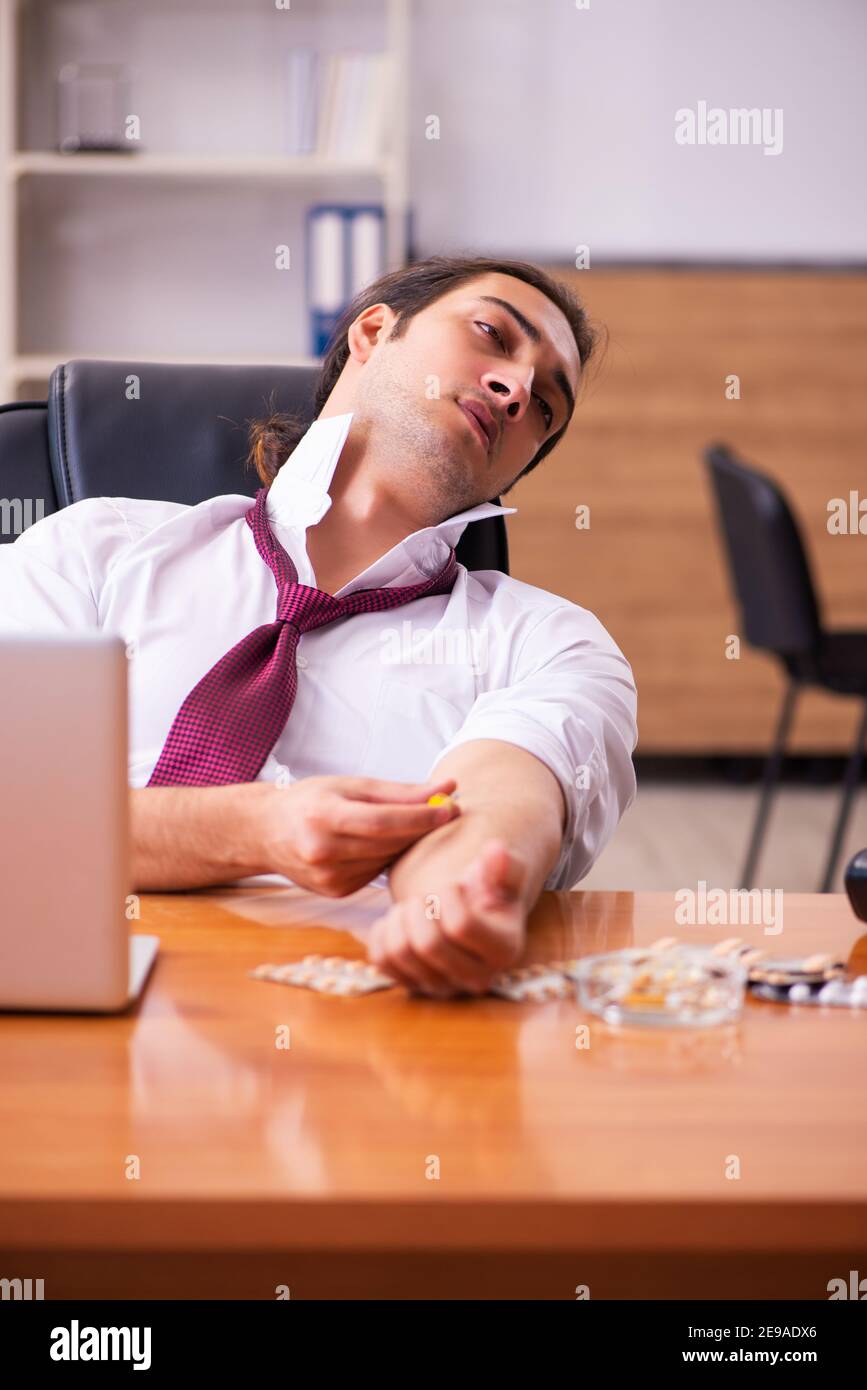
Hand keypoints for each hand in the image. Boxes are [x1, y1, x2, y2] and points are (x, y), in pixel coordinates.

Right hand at [258, 774, 459, 896]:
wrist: (266, 833)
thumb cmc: (311, 801)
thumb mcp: (350, 786)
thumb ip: (399, 791)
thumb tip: (448, 787)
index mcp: (323, 817)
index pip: (383, 822)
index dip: (421, 816)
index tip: (451, 806)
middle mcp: (323, 852)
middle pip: (389, 843)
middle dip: (422, 828)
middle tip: (447, 810)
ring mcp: (329, 878)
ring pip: (387, 861)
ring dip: (406, 843)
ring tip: (412, 823)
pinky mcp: (336, 893)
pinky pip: (377, 874)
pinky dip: (386, 858)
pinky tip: (380, 845)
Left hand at [368, 838, 527, 997]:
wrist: (467, 908)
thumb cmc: (487, 888)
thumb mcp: (503, 874)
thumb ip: (506, 864)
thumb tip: (497, 851)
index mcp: (504, 950)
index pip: (461, 926)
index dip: (447, 895)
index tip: (451, 886)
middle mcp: (476, 979)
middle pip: (429, 944)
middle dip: (421, 907)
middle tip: (427, 895)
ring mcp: (442, 986)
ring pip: (401, 953)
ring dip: (400, 918)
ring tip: (413, 905)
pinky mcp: (413, 985)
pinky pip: (382, 961)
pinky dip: (383, 932)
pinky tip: (399, 919)